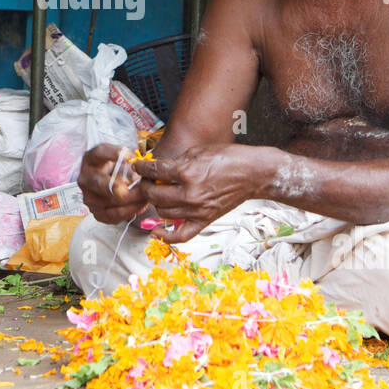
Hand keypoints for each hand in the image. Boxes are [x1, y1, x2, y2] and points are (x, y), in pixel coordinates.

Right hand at [78, 143, 148, 225]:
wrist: (111, 183)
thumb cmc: (118, 167)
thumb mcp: (122, 159)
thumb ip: (130, 163)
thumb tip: (136, 175)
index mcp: (91, 159)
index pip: (99, 153)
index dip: (113, 153)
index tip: (129, 156)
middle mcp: (86, 179)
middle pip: (99, 182)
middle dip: (114, 186)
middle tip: (127, 189)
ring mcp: (89, 198)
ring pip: (110, 201)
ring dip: (131, 199)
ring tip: (146, 194)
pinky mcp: (98, 213)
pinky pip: (115, 215)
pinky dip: (130, 210)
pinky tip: (141, 204)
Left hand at [135, 144, 257, 243]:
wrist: (251, 173)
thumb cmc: (227, 158)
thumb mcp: (198, 151)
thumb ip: (176, 161)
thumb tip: (157, 168)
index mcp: (186, 172)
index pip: (154, 172)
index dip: (141, 169)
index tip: (137, 167)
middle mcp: (189, 194)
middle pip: (154, 194)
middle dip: (145, 186)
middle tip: (145, 181)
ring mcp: (196, 210)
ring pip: (162, 212)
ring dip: (156, 204)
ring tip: (157, 195)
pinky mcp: (204, 221)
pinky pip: (180, 236)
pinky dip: (166, 236)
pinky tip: (156, 231)